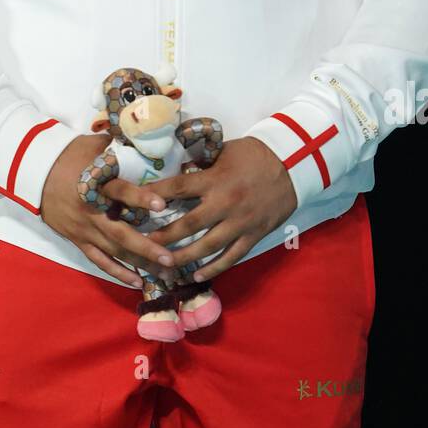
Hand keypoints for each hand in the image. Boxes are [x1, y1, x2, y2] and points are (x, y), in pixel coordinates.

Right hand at [40, 133, 178, 286]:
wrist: (35, 171)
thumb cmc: (68, 155)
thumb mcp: (93, 144)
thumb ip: (119, 145)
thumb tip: (146, 138)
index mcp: (96, 185)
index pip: (120, 192)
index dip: (140, 198)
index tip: (161, 205)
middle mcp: (91, 212)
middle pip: (120, 233)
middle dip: (146, 247)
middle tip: (170, 258)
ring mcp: (85, 230)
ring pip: (114, 251)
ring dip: (139, 264)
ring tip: (165, 273)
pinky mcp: (79, 240)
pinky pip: (100, 261)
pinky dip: (118, 272)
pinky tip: (138, 282)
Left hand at [142, 137, 297, 282]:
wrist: (293, 163)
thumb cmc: (254, 154)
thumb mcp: (224, 151)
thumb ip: (202, 165)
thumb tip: (177, 172)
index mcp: (215, 179)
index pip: (178, 189)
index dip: (155, 197)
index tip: (135, 205)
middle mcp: (225, 204)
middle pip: (188, 224)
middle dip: (163, 236)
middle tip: (141, 245)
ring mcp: (240, 223)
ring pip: (207, 246)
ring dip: (184, 257)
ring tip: (164, 265)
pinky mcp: (254, 235)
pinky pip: (231, 257)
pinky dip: (214, 268)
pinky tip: (197, 276)